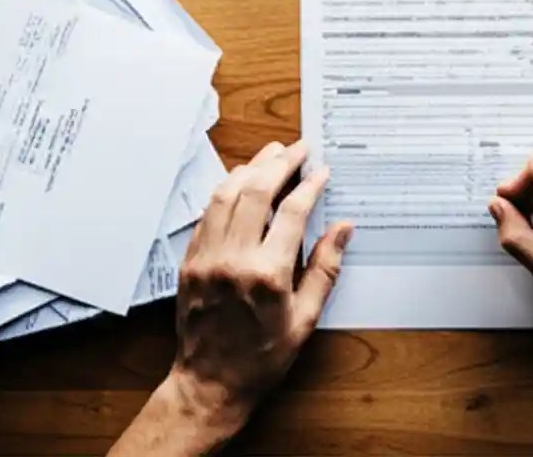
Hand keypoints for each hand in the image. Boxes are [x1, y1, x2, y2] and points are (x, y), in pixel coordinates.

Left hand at [168, 141, 351, 436]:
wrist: (211, 383)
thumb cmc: (262, 357)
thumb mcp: (306, 318)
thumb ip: (325, 268)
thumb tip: (343, 228)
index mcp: (267, 275)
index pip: (291, 212)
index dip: (309, 185)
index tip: (321, 171)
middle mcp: (233, 260)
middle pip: (256, 191)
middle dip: (279, 163)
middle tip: (297, 148)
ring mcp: (206, 258)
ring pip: (225, 195)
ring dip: (249, 168)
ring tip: (270, 155)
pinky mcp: (189, 262)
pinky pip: (206, 214)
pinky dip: (225, 191)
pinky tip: (240, 182)